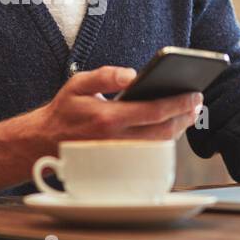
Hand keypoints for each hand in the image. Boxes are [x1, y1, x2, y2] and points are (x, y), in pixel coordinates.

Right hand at [0, 66, 202, 193]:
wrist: (42, 143)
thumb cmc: (63, 111)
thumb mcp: (78, 84)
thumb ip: (105, 75)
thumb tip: (132, 73)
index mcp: (107, 118)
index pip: (154, 111)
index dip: (179, 103)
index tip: (194, 94)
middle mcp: (115, 140)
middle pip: (163, 131)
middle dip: (185, 117)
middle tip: (196, 103)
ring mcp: (119, 156)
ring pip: (159, 146)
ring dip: (178, 130)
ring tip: (188, 113)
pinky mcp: (119, 165)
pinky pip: (149, 154)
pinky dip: (164, 141)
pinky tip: (170, 127)